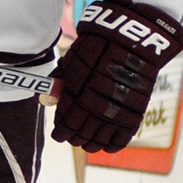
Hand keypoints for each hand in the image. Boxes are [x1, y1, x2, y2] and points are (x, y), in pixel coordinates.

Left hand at [51, 0, 182, 152]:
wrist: (134, 34)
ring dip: (92, 143)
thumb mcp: (76, 57)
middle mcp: (98, 97)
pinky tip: (108, 147)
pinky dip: (115, 142)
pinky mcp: (136, 106)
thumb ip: (61, 80)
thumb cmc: (101, 43)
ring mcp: (118, 103)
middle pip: (84, 128)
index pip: (68, 116)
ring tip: (87, 145)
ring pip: (102, 133)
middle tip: (72, 140)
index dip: (62, 129)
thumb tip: (45, 101)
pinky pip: (124, 132)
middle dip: (76, 136)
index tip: (58, 134)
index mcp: (80, 84)